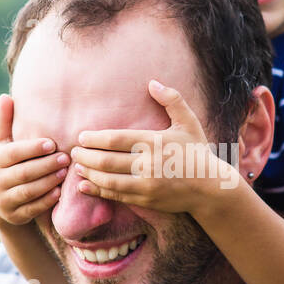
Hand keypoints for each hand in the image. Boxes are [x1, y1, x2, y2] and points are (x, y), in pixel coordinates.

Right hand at [0, 94, 68, 225]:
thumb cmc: (6, 164)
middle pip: (23, 173)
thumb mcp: (3, 145)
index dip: (32, 148)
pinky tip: (59, 193)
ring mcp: (4, 200)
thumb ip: (5, 122)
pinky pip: (31, 209)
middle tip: (66, 158)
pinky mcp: (14, 216)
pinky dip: (45, 201)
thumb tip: (5, 96)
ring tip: (64, 173)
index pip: (13, 153)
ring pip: (27, 192)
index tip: (52, 143)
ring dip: (47, 182)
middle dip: (45, 166)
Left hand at [70, 79, 237, 214]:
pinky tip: (84, 186)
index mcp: (155, 142)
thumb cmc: (197, 152)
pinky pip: (116, 196)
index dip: (94, 139)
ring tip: (77, 168)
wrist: (210, 188)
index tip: (81, 137)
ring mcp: (147, 186)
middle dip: (85, 157)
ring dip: (88, 174)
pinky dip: (98, 191)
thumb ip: (172, 99)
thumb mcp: (188, 122)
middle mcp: (149, 165)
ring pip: (108, 180)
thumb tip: (152, 82)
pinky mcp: (146, 201)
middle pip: (107, 161)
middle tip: (73, 152)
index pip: (116, 139)